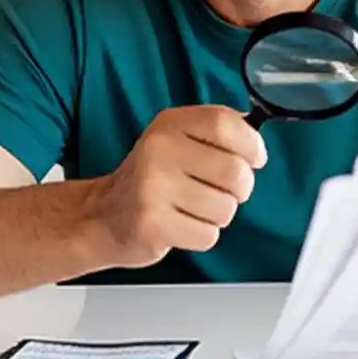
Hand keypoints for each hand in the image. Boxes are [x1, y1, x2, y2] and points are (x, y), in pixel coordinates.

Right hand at [90, 105, 266, 268]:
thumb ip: (215, 132)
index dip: (251, 144)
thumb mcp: (175, 139)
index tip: (255, 159)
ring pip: (225, 208)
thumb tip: (255, 135)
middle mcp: (159, 150)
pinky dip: (201, 235)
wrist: (102, 216)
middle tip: (221, 191)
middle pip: (234, 171)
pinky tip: (180, 225)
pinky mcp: (152, 224)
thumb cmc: (150, 179)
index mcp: (169, 124)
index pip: (225, 123)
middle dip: (240, 189)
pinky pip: (208, 235)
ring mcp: (153, 188)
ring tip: (192, 208)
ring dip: (218, 215)